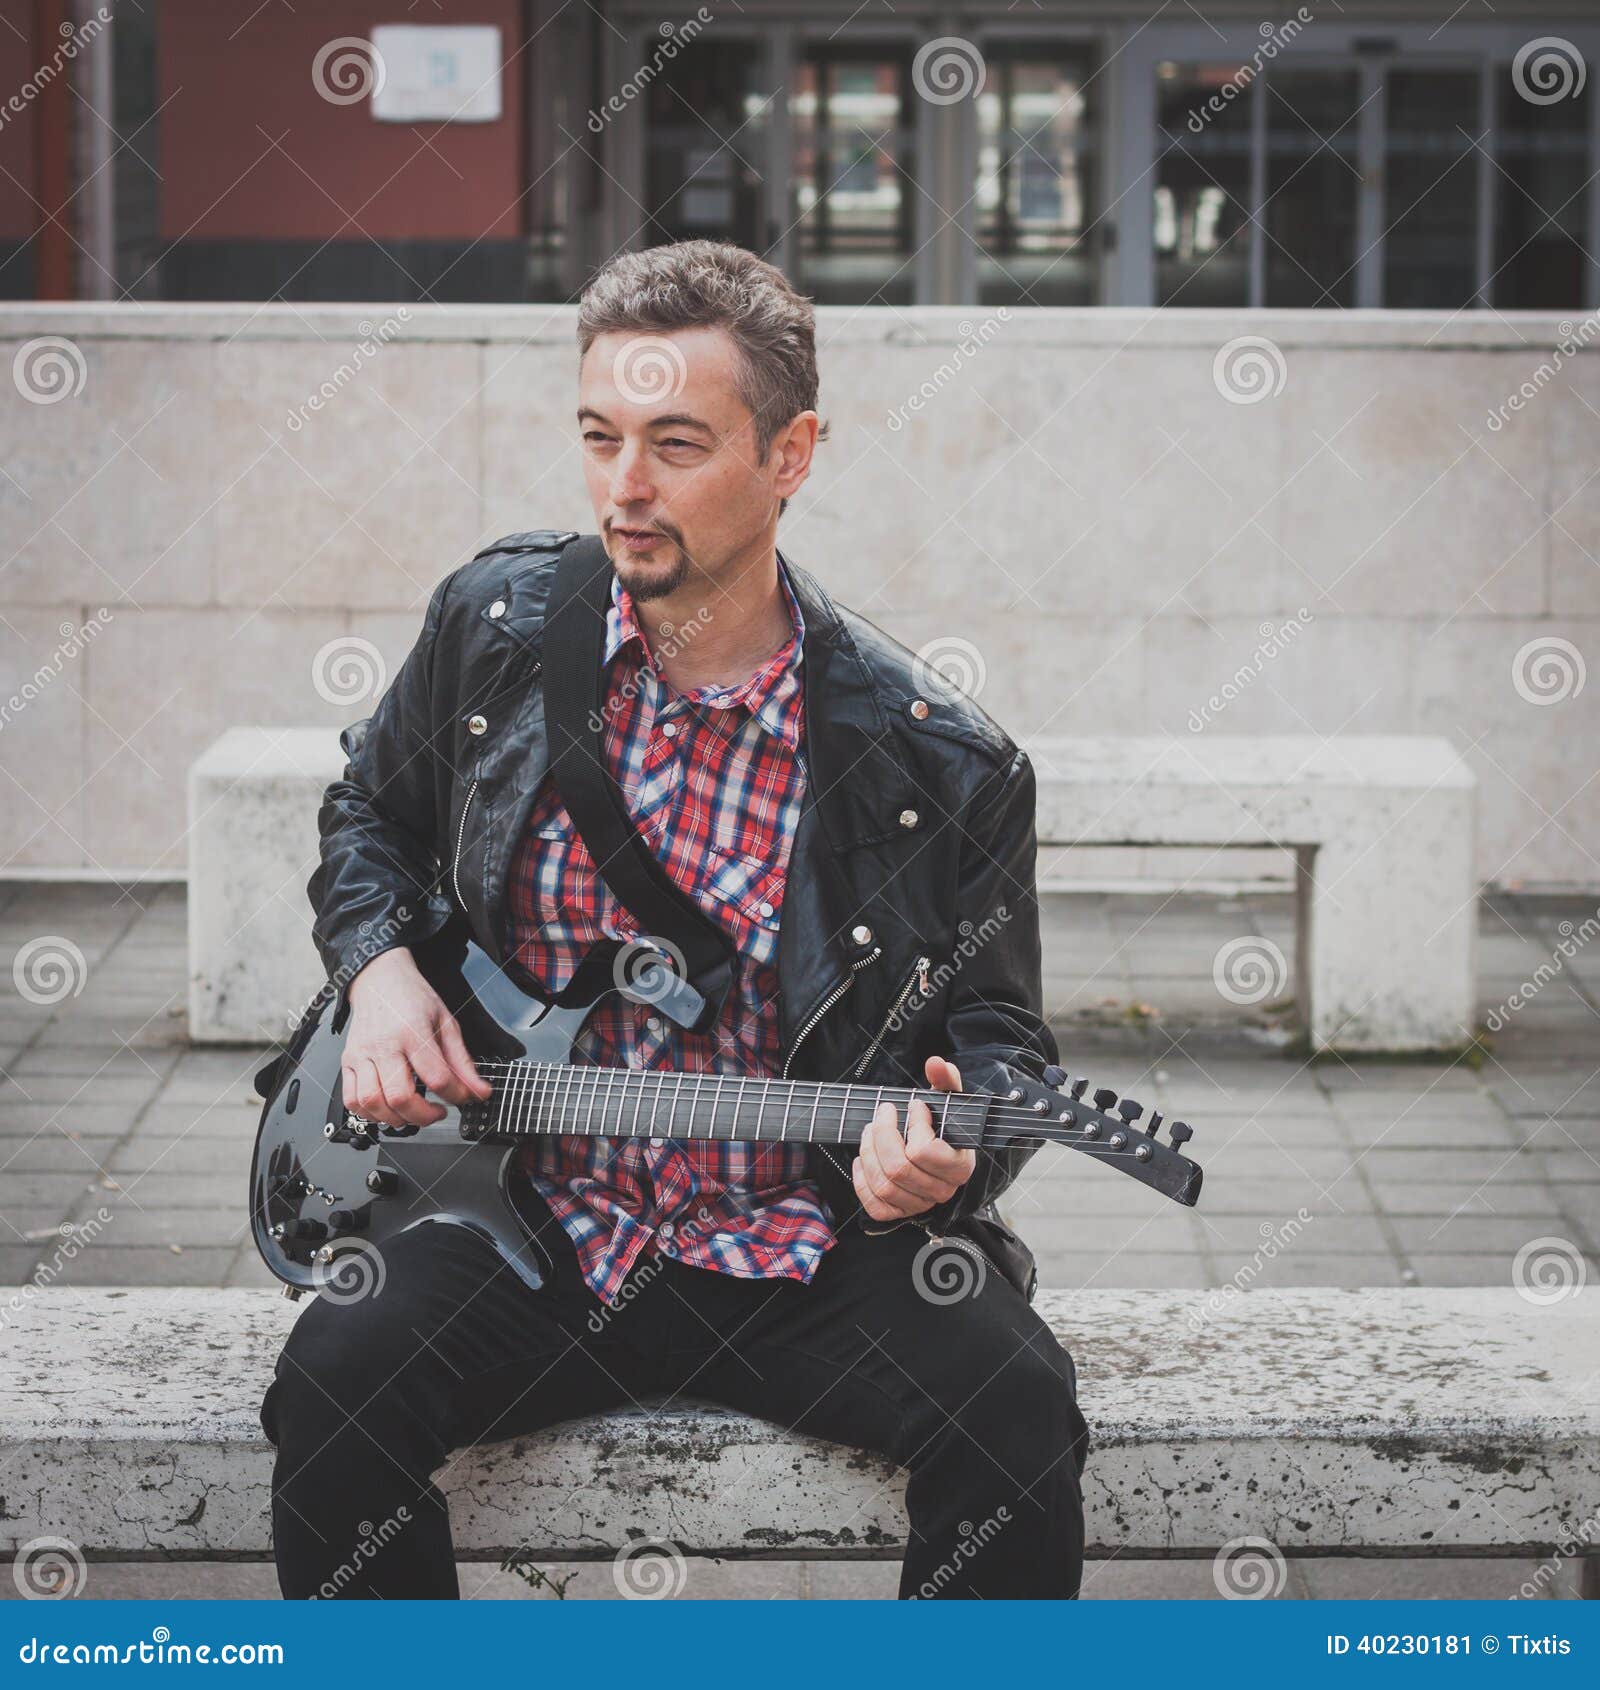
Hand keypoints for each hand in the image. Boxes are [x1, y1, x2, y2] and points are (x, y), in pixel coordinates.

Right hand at [341, 948, 491, 1128]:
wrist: (380, 980)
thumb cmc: (412, 998)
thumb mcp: (446, 1022)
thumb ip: (462, 1061)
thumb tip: (479, 1090)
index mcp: (413, 1032)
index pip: (436, 1077)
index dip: (456, 1095)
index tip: (464, 1097)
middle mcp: (383, 1045)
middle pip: (400, 1096)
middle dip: (423, 1116)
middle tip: (437, 1112)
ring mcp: (361, 1055)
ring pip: (372, 1103)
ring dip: (396, 1119)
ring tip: (413, 1113)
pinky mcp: (347, 1062)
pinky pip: (351, 1100)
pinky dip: (369, 1114)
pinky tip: (387, 1108)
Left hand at [851, 1055, 975, 1221]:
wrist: (941, 1153)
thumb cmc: (944, 1127)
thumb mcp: (948, 1102)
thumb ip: (946, 1080)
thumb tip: (935, 1063)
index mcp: (959, 1166)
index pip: (925, 1151)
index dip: (914, 1125)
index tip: (914, 1106)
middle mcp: (941, 1190)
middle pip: (899, 1167)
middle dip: (883, 1134)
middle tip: (883, 1113)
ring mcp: (920, 1204)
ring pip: (884, 1185)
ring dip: (869, 1152)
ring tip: (871, 1131)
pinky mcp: (899, 1212)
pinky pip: (874, 1205)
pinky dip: (862, 1180)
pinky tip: (864, 1159)